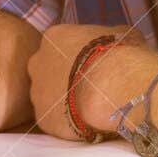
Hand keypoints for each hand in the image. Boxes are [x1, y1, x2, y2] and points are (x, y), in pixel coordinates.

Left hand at [26, 24, 142, 140]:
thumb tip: (117, 40)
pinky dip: (68, 122)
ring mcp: (37, 92)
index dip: (77, 56)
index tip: (92, 64)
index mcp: (54, 37)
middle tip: (88, 86)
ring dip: (64, 101)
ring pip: (49, 96)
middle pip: (49, 70)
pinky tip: (86, 122)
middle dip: (64, 77)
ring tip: (90, 107)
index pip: (60, 45)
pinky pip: (55, 120)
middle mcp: (38, 63)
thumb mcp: (120, 34)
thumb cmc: (118, 55)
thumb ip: (109, 36)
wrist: (112, 88)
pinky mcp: (44, 118)